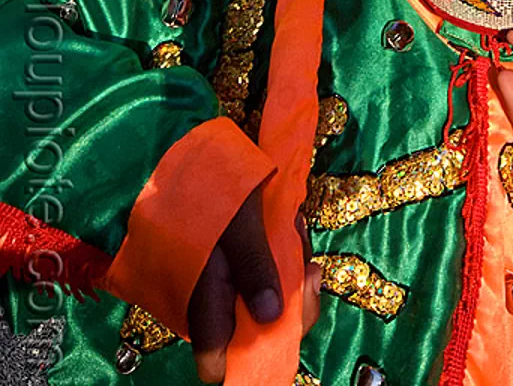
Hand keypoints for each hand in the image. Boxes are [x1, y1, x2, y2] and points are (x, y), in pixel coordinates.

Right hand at [188, 188, 320, 382]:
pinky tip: (290, 225)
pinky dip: (282, 257)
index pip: (217, 363)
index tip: (287, 319)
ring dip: (290, 272)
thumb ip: (253, 268)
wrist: (203, 150)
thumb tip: (271, 317)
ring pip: (266, 302)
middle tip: (308, 264)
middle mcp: (210, 301)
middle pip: (255, 335)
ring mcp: (223, 285)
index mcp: (202, 300)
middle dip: (291, 301)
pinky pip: (265, 276)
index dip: (251, 358)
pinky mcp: (234, 267)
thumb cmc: (216, 183)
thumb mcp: (238, 222)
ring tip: (295, 228)